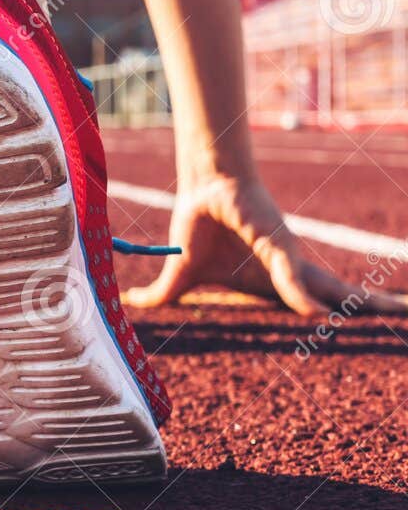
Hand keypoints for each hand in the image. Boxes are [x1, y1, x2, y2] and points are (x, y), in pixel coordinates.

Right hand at [123, 174, 407, 316]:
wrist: (203, 188)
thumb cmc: (199, 226)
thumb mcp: (181, 276)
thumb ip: (163, 296)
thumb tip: (128, 304)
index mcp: (271, 281)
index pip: (310, 303)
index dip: (334, 314)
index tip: (359, 322)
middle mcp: (288, 272)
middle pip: (335, 297)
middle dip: (371, 308)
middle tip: (402, 314)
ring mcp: (288, 261)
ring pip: (331, 292)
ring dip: (365, 306)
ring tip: (400, 312)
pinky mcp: (279, 249)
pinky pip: (292, 281)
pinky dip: (306, 300)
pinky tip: (322, 316)